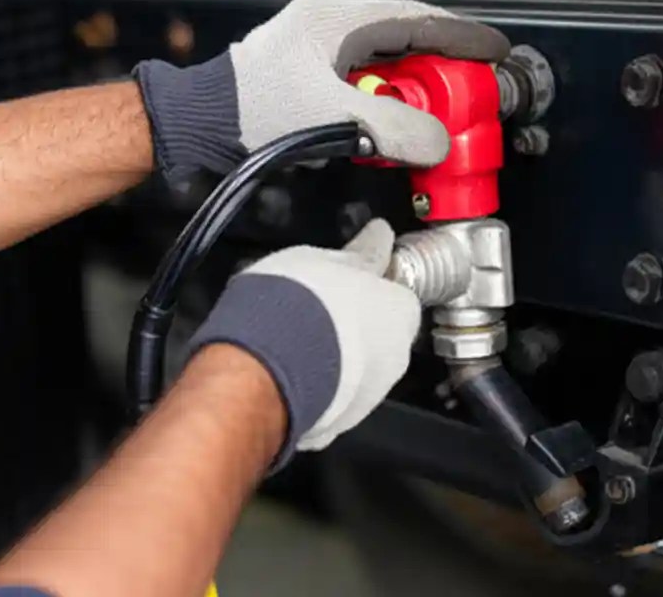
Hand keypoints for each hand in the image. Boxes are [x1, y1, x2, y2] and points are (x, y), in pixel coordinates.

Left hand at [134, 0, 509, 179]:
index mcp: (336, 19)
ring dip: (414, 96)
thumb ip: (392, 130)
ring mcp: (322, 52)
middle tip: (473, 97)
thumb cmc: (248, 110)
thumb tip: (437, 141)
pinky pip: (367, 89)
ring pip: (388, 70)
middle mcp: (331, 28)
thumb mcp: (332, 119)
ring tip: (440, 122)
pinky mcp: (314, 80)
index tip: (493, 51)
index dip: (461, 37)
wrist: (200, 126)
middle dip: (442, 74)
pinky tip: (397, 132)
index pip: (417, 20)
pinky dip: (388, 109)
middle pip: (406, 45)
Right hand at [185, 219, 418, 465]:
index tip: (352, 276)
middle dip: (353, 323)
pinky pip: (329, 400)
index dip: (370, 282)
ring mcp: (367, 396)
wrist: (262, 369)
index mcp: (400, 311)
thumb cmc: (296, 306)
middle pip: (379, 335)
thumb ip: (358, 252)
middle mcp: (394, 358)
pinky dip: (315, 387)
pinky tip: (288, 371)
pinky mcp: (336, 425)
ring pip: (355, 371)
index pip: (397, 292)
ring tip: (295, 340)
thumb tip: (376, 237)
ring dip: (334, 358)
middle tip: (317, 307)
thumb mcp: (326, 257)